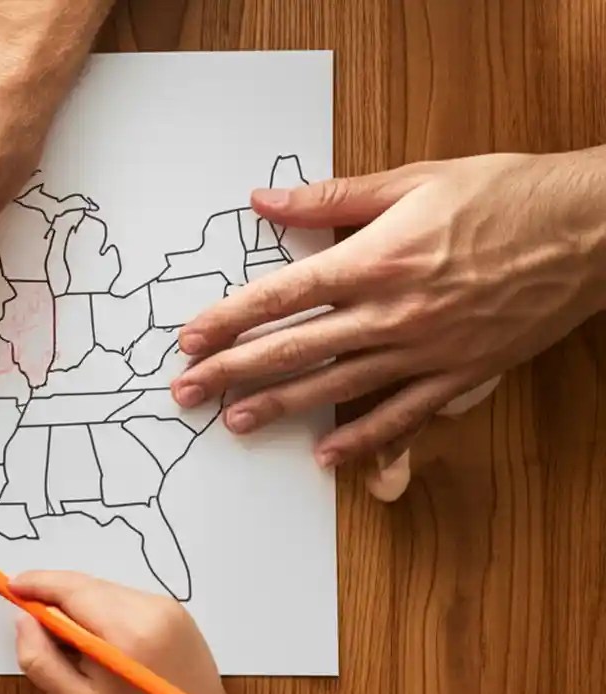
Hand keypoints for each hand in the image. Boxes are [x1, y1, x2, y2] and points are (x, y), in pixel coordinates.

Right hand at [11, 571, 240, 693]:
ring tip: (72, 640)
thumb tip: (23, 621)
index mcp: (126, 633)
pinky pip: (126, 597)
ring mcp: (166, 606)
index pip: (71, 589)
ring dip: (80, 604)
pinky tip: (101, 639)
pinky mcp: (175, 608)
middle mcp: (150, 609)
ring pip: (105, 589)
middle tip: (32, 616)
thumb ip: (42, 661)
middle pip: (87, 584)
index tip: (10, 585)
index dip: (36, 583)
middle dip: (55, 594)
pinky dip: (105, 609)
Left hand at [173, 148, 605, 467]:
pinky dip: (363, 439)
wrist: (591, 228)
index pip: (281, 296)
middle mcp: (391, 312)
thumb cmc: (503, 195)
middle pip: (293, 348)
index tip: (190, 339)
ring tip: (234, 422)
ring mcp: (425, 351)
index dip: (228, 319)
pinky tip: (327, 456)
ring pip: (336, 387)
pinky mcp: (459, 375)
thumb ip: (330, 198)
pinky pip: (401, 415)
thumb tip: (264, 199)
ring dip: (279, 406)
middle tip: (186, 391)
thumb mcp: (411, 180)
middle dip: (232, 371)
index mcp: (374, 260)